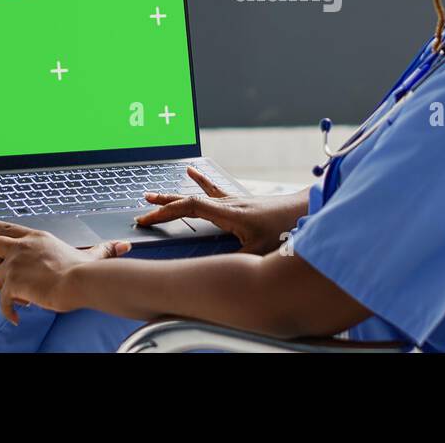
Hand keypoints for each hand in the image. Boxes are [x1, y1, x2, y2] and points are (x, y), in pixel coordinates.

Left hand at [0, 218, 128, 323]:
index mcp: (37, 238)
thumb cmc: (86, 270)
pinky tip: (16, 317)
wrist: (80, 281)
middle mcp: (22, 247)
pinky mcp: (14, 283)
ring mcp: (16, 264)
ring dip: (5, 289)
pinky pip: (2, 300)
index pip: (6, 227)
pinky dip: (8, 310)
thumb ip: (104, 249)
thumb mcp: (93, 254)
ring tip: (22, 298)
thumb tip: (123, 246)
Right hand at [135, 167, 302, 254]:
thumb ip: (240, 262)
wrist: (303, 209)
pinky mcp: (239, 202)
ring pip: (196, 196)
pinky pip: (213, 190)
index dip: (167, 212)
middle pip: (188, 200)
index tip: (148, 218)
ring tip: (154, 194)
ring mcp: (232, 201)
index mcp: (228, 213)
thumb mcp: (261, 251)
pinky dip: (199, 182)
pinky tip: (192, 171)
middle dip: (164, 205)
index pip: (190, 207)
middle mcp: (227, 203)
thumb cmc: (285, 229)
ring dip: (175, 196)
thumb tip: (221, 273)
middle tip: (142, 209)